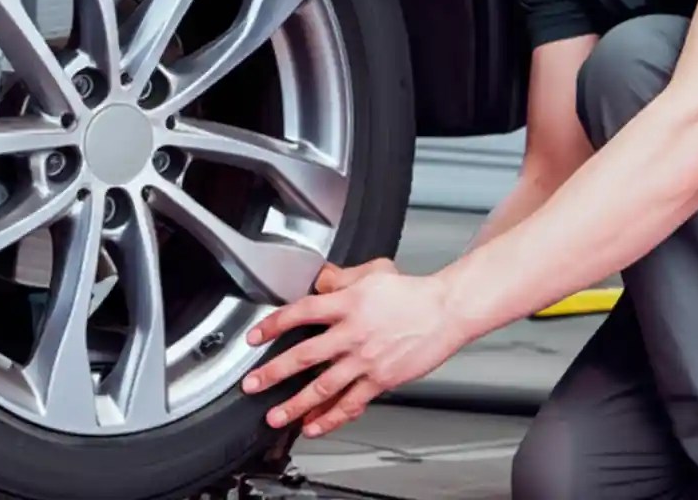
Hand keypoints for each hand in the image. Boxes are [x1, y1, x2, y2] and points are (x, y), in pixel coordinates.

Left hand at [240, 258, 469, 437]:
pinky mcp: (381, 379)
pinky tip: (313, 425)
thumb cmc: (411, 293)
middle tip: (252, 385)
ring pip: (324, 387)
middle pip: (305, 355)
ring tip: (275, 415)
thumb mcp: (373, 272)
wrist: (446, 311)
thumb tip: (318, 278)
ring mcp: (366, 360)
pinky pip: (350, 403)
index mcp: (348, 304)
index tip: (254, 337)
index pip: (301, 313)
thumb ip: (341, 277)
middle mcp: (353, 333)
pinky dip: (330, 417)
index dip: (273, 325)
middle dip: (273, 373)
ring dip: (296, 404)